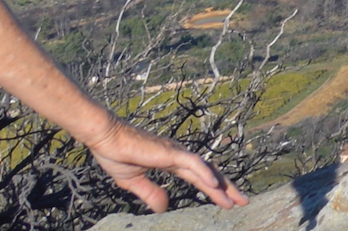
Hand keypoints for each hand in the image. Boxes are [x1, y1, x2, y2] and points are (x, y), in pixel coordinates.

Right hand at [81, 119, 246, 213]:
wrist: (104, 138)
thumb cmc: (116, 154)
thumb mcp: (133, 182)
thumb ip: (150, 193)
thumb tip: (164, 208)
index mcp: (171, 162)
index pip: (199, 177)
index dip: (213, 189)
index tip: (227, 202)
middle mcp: (178, 156)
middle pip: (208, 173)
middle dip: (226, 188)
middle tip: (243, 201)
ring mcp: (176, 152)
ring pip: (205, 169)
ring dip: (221, 185)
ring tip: (234, 200)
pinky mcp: (169, 152)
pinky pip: (192, 162)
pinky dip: (204, 173)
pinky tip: (214, 184)